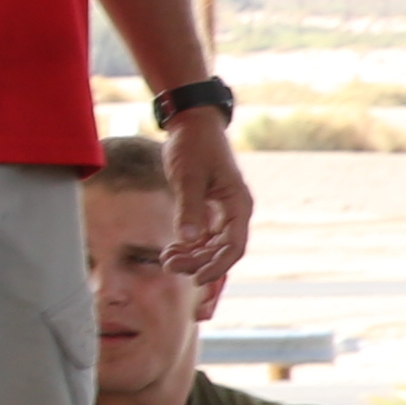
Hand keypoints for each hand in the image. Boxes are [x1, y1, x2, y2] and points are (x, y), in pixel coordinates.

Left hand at [163, 111, 253, 284]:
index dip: (218, 266)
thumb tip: (189, 240)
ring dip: (191, 257)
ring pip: (211, 247)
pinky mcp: (208, 210)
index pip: (235, 246)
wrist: (191, 125)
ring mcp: (222, 212)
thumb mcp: (189, 176)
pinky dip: (188, 246)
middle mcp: (234, 212)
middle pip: (221, 251)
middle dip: (198, 263)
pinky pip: (202, 237)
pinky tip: (170, 250)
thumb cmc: (194, 146)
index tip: (197, 279)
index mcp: (238, 205)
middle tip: (169, 265)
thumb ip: (189, 207)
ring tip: (166, 260)